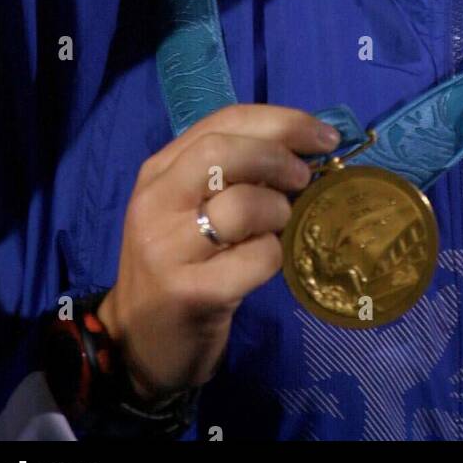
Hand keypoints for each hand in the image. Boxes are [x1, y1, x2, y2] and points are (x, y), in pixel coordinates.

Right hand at [96, 105, 338, 402]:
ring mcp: (166, 248)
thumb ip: (233, 173)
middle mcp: (156, 202)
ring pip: (241, 206)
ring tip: (278, 226)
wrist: (138, 341)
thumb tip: (305, 148)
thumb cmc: (180, 263)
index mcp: (159, 170)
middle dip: (278, 158)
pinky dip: (274, 256)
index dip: (282, 121)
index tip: (324, 136)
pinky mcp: (188, 292)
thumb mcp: (191, 207)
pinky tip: (264, 263)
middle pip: (224, 152)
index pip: (224, 121)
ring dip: (278, 211)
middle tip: (303, 179)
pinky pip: (254, 258)